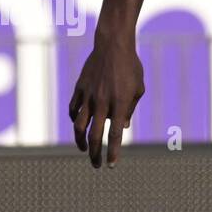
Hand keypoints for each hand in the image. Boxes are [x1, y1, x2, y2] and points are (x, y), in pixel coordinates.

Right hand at [69, 36, 144, 167]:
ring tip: (85, 149)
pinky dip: (75, 120)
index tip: (110, 165)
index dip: (112, 152)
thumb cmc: (131, 67)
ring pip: (78, 126)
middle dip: (96, 154)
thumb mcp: (138, 89)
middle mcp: (102, 103)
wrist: (112, 45)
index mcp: (120, 104)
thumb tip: (123, 126)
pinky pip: (73, 109)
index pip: (115, 135)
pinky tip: (79, 127)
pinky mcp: (79, 89)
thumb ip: (130, 109)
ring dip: (81, 141)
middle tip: (96, 166)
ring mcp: (88, 96)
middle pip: (95, 136)